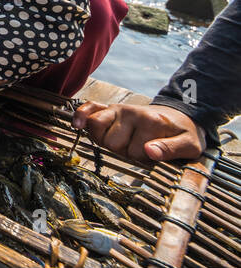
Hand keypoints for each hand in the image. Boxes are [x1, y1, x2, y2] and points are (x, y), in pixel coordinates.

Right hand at [73, 101, 205, 162]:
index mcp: (151, 121)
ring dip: (104, 140)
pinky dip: (81, 115)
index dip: (144, 160)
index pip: (134, 151)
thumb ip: (171, 149)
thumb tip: (149, 152)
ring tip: (121, 143)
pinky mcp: (111, 108)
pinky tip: (77, 125)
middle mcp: (131, 112)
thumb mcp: (190, 145)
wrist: (181, 117)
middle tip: (140, 150)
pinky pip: (90, 107)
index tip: (155, 157)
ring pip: (96, 128)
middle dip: (124, 152)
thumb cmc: (184, 134)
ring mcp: (118, 109)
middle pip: (112, 142)